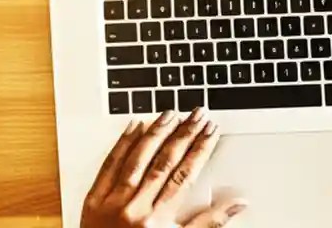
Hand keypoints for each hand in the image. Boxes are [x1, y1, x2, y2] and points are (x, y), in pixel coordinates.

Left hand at [82, 109, 246, 227]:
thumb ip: (209, 223)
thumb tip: (238, 203)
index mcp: (158, 222)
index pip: (185, 176)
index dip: (201, 149)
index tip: (211, 131)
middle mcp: (135, 208)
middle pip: (164, 162)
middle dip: (184, 135)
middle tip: (198, 115)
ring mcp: (112, 203)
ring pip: (137, 159)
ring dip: (156, 133)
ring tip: (171, 114)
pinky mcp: (92, 201)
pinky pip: (109, 165)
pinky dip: (122, 144)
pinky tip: (134, 126)